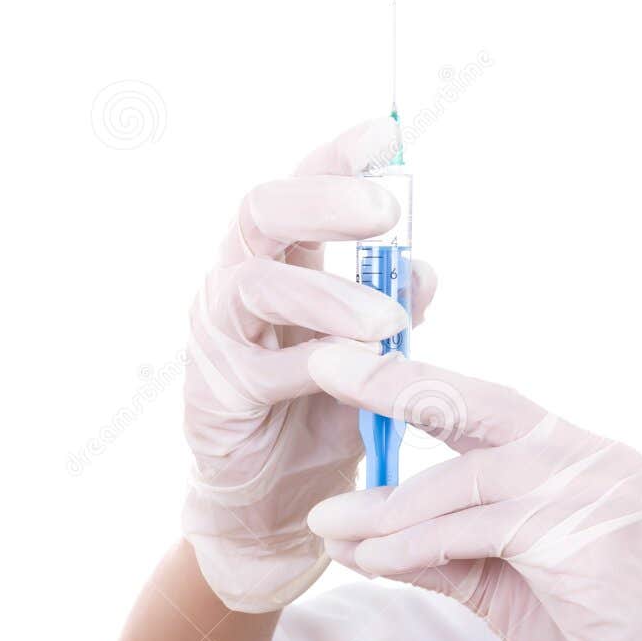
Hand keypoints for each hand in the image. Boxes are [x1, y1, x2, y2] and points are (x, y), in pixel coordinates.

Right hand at [180, 119, 436, 612]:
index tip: (388, 132)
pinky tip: (355, 370)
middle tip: (385, 210)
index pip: (301, 186)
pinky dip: (312, 365)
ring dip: (326, 295)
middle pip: (262, 212)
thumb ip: (393, 308)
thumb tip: (425, 269)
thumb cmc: (326, 412)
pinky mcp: (216, 396)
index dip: (338, 155)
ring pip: (255, 285)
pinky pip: (260, 369)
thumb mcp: (374, 352)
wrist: (279, 508)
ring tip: (385, 319)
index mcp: (282, 262)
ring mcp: (219, 337)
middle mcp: (239, 284)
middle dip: (323, 201)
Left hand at [304, 345, 641, 640]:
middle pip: (485, 403)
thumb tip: (343, 529)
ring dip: (391, 502)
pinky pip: (481, 527)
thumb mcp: (495, 582)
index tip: (350, 366)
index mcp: (578, 456)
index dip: (418, 384)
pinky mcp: (589, 535)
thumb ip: (431, 549)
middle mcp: (594, 456)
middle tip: (329, 367)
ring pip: (472, 475)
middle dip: (401, 382)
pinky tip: (371, 558)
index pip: (489, 405)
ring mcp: (598, 490)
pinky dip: (417, 542)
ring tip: (329, 521)